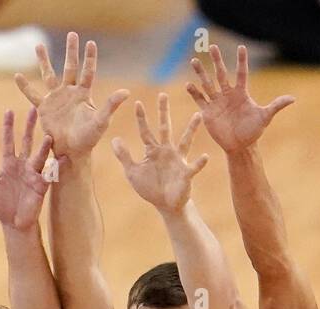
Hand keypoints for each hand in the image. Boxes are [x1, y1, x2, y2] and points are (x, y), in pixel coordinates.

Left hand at [0, 108, 53, 230]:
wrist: (13, 223)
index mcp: (9, 164)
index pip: (8, 141)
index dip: (8, 127)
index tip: (9, 111)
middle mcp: (22, 166)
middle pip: (26, 142)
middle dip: (29, 127)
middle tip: (34, 109)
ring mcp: (33, 175)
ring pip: (39, 157)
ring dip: (44, 148)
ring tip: (49, 137)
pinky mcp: (41, 186)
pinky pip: (50, 175)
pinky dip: (58, 167)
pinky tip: (64, 159)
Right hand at [15, 31, 128, 160]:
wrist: (71, 152)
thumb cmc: (88, 139)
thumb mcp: (101, 121)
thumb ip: (111, 105)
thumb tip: (126, 92)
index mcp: (84, 94)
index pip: (87, 72)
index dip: (89, 58)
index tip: (90, 42)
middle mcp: (70, 93)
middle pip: (70, 67)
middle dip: (71, 51)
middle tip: (72, 34)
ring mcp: (56, 99)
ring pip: (49, 75)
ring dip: (44, 61)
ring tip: (39, 45)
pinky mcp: (44, 108)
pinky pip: (33, 95)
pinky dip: (25, 87)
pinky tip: (17, 75)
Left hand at [111, 93, 207, 213]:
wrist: (166, 204)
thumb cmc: (150, 188)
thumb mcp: (133, 172)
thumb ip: (124, 156)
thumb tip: (114, 138)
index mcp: (153, 150)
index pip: (145, 131)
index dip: (141, 118)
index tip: (137, 102)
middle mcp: (166, 151)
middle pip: (165, 128)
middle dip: (163, 112)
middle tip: (162, 94)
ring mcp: (178, 160)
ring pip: (185, 141)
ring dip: (191, 129)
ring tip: (197, 114)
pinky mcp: (186, 174)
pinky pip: (194, 167)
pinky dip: (199, 162)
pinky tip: (205, 157)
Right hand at [186, 45, 293, 153]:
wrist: (240, 146)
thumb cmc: (253, 131)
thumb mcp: (265, 117)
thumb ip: (276, 106)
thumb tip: (293, 99)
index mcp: (241, 93)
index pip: (241, 73)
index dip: (241, 61)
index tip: (242, 47)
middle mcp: (228, 94)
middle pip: (221, 74)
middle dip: (217, 61)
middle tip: (213, 46)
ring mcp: (217, 102)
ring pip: (207, 84)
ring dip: (201, 73)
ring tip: (194, 60)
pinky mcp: (208, 112)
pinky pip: (200, 100)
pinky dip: (194, 93)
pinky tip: (189, 85)